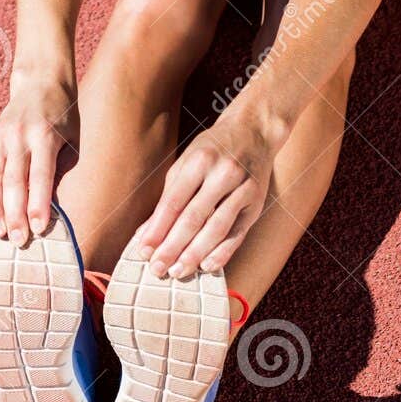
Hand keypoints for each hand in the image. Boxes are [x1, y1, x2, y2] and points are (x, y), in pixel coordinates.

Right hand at [0, 78, 78, 242]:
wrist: (40, 85)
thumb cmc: (64, 118)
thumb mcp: (72, 140)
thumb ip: (60, 170)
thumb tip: (49, 208)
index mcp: (44, 136)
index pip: (40, 176)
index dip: (38, 204)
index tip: (39, 229)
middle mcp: (18, 137)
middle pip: (13, 181)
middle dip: (14, 214)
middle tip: (17, 240)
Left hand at [135, 114, 274, 278]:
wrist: (254, 130)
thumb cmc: (213, 148)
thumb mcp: (187, 161)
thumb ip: (169, 195)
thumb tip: (148, 231)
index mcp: (199, 161)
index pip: (173, 202)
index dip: (157, 229)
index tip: (144, 251)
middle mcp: (222, 173)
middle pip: (193, 218)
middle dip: (172, 247)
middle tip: (157, 269)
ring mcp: (242, 188)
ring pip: (216, 228)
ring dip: (195, 254)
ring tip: (178, 271)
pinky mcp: (256, 202)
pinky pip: (237, 232)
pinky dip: (222, 251)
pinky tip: (207, 265)